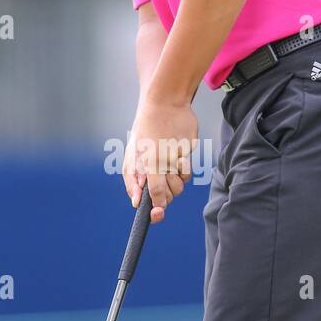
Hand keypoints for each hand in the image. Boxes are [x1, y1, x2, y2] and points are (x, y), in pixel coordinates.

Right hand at [124, 97, 196, 222]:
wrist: (168, 107)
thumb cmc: (153, 133)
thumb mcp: (151, 163)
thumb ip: (153, 189)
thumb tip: (153, 209)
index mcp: (135, 176)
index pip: (143, 203)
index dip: (152, 210)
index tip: (158, 212)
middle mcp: (149, 175)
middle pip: (162, 198)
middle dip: (166, 189)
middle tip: (165, 172)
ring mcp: (164, 169)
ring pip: (175, 189)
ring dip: (177, 178)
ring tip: (172, 160)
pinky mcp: (178, 162)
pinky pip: (185, 176)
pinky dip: (184, 169)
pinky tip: (181, 156)